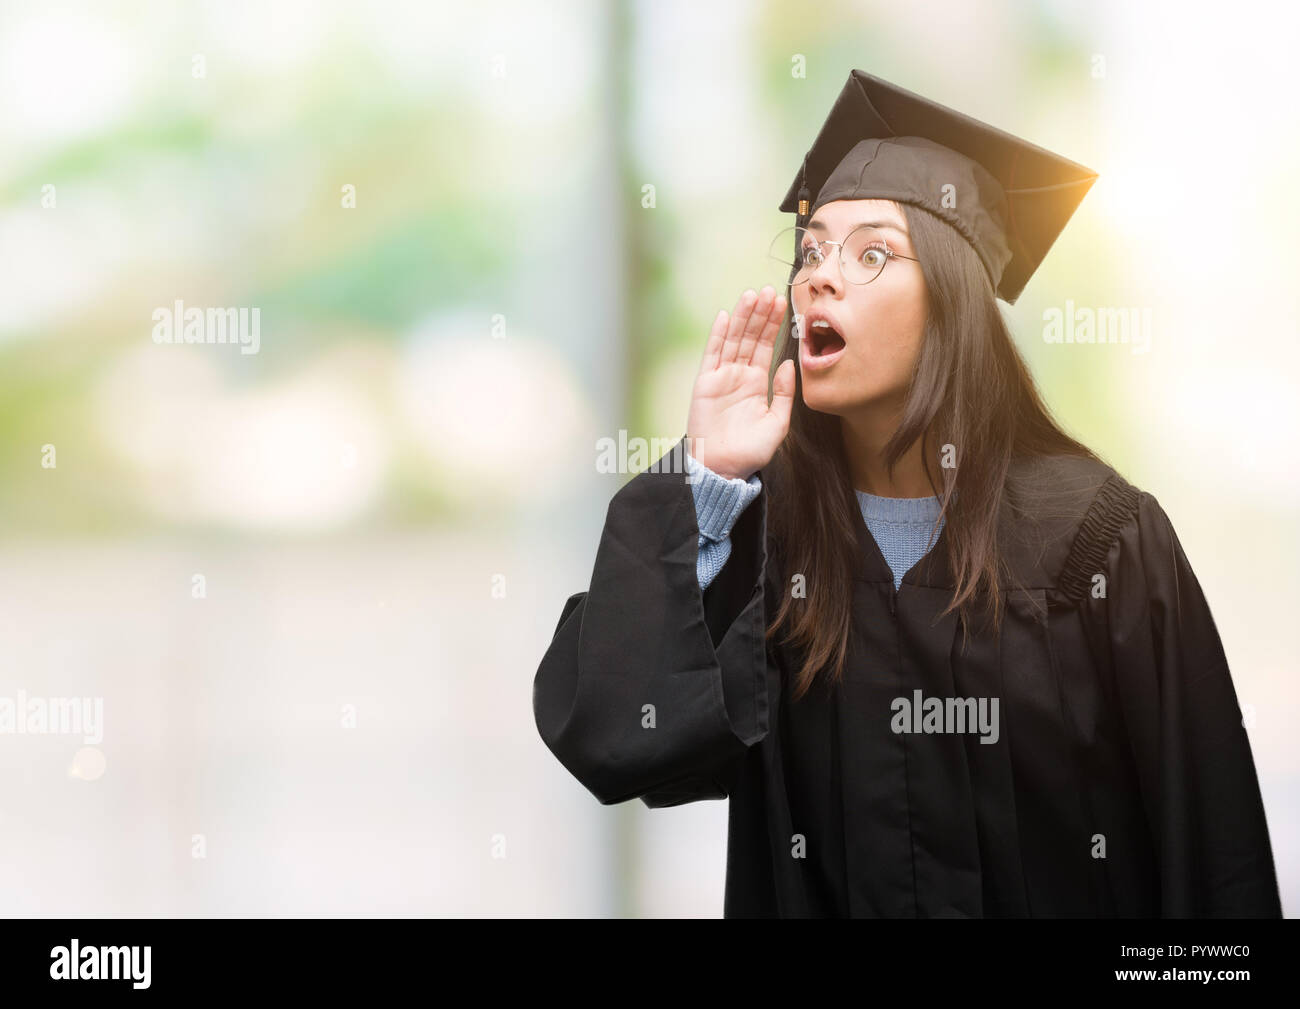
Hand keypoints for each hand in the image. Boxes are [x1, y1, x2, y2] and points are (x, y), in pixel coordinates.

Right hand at [685, 285, 795, 480]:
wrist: (723, 469)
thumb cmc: (750, 451)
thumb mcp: (778, 423)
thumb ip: (785, 393)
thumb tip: (789, 364)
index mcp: (756, 383)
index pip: (766, 347)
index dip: (774, 326)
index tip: (784, 304)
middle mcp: (738, 376)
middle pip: (750, 337)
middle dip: (760, 314)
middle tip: (771, 291)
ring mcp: (720, 377)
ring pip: (733, 340)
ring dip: (742, 317)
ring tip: (753, 295)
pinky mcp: (705, 383)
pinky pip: (712, 354)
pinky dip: (718, 335)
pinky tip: (726, 316)